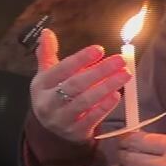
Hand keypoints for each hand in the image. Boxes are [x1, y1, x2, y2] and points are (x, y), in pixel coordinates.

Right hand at [30, 29, 128, 144]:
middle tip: (120, 60)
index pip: (61, 69)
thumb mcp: (47, 76)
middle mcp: (48, 102)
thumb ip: (47, 54)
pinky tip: (116, 95)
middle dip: (99, 71)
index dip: (80, 59)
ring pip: (84, 101)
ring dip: (106, 86)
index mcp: (41, 85)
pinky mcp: (75, 132)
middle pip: (75, 85)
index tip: (100, 49)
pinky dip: (104, 107)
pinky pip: (91, 119)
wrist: (50, 131)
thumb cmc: (53, 96)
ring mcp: (61, 119)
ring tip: (124, 74)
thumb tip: (46, 32)